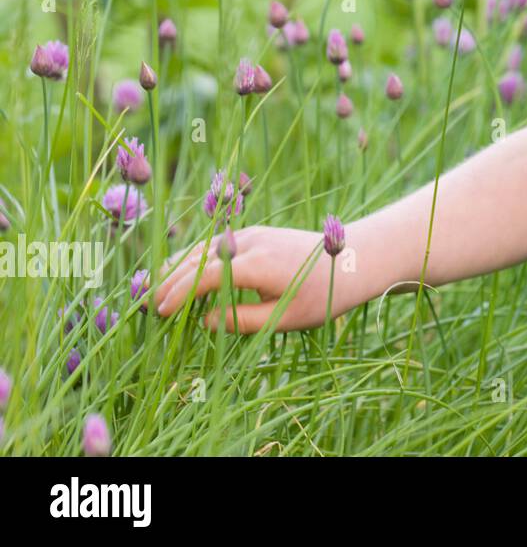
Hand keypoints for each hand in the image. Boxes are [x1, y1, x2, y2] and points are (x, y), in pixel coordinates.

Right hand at [152, 225, 345, 332]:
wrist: (353, 259)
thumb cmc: (323, 294)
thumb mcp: (285, 318)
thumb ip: (242, 320)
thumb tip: (204, 321)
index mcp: (257, 264)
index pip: (205, 276)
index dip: (179, 295)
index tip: (160, 313)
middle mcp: (250, 242)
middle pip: (197, 259)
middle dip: (169, 282)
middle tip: (145, 306)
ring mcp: (252, 233)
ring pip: (202, 248)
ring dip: (177, 267)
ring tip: (154, 291)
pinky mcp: (255, 233)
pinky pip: (214, 244)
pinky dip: (194, 258)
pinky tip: (181, 273)